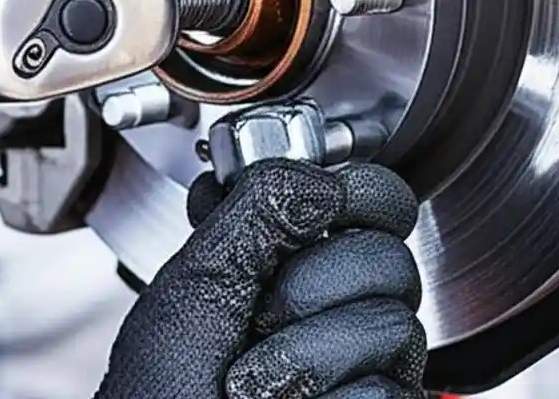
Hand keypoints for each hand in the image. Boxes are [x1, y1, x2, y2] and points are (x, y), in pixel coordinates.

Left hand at [95, 159, 424, 398]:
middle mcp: (339, 307)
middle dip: (310, 290)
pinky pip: (390, 392)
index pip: (374, 199)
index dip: (356, 197)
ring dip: (306, 358)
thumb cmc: (161, 393)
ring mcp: (365, 366)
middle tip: (257, 322)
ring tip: (255, 384)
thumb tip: (322, 180)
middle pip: (391, 257)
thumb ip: (254, 210)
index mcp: (294, 259)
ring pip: (396, 324)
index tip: (318, 212)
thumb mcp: (193, 281)